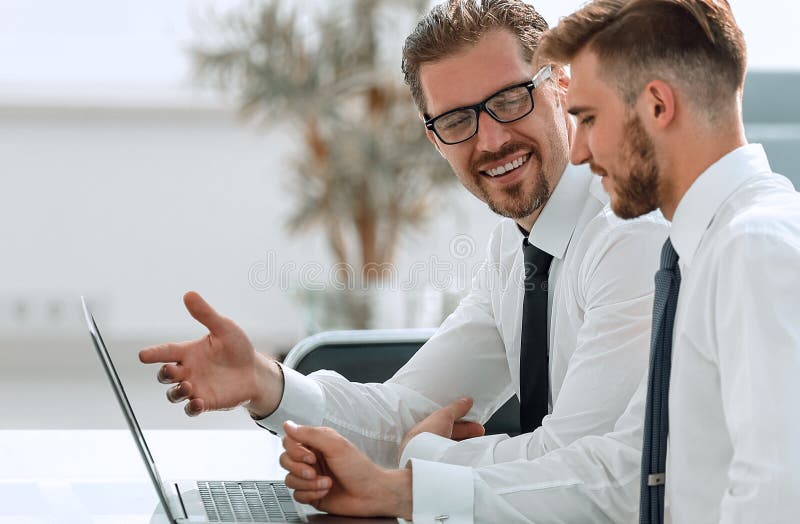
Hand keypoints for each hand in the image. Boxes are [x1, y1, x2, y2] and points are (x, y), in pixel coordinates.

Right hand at [138, 291, 282, 416]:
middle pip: (165, 375)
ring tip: (188, 386)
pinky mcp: (206, 401)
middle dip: (164, 373)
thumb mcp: (224, 328)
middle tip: (172, 370)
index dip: (154, 353)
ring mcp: (195, 387)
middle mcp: (188, 370)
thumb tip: (189, 294)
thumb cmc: (237, 348)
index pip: (166, 351)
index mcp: (189, 352)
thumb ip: (206, 314)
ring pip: (174, 394)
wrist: (255, 371)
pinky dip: (191, 408)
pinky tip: (198, 402)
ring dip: (176, 392)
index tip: (143, 355)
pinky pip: (191, 409)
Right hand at [280, 422, 411, 519]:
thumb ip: (310, 434)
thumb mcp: (336, 445)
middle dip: (299, 468)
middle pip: (285, 460)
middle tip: (315, 470)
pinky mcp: (311, 493)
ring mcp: (311, 477)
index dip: (295, 450)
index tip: (310, 456)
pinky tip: (325, 491)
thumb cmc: (360, 468)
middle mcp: (312, 458)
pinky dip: (311, 494)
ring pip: (289, 479)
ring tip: (325, 482)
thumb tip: (289, 425)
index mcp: (317, 443)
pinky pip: (297, 494)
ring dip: (308, 483)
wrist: (371, 494)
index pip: (290, 441)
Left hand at [398, 397, 484, 461]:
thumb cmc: (426, 438)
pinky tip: (471, 458)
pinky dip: (462, 458)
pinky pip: (453, 463)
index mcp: (423, 433)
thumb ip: (455, 408)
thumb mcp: (443, 416)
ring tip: (479, 446)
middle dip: (467, 434)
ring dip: (466, 447)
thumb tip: (467, 400)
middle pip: (450, 438)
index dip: (462, 423)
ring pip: (451, 451)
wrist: (420, 465)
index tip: (476, 424)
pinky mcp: (438, 472)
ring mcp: (431, 460)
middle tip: (481, 433)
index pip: (445, 426)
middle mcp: (425, 447)